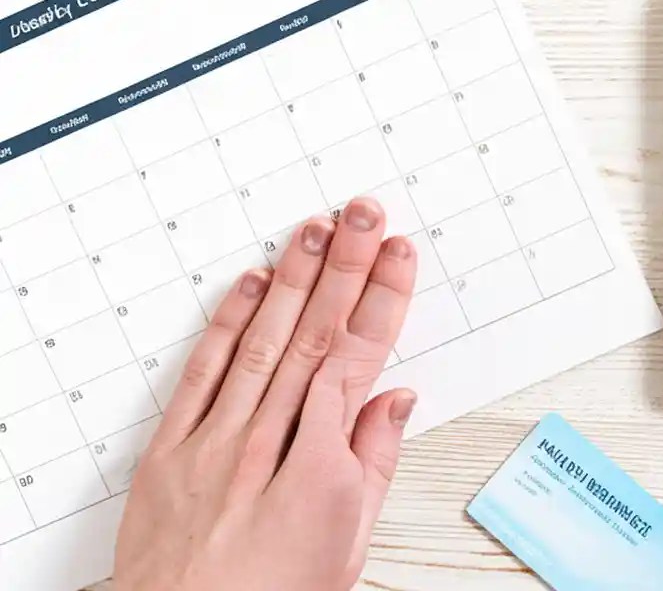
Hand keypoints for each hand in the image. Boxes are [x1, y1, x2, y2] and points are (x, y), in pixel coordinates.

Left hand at [113, 198, 418, 590]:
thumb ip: (373, 465)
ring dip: (293, 278)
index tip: (399, 254)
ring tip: (316, 228)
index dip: (383, 300)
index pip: (360, 360)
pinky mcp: (169, 452)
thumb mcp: (347, 545)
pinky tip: (251, 283)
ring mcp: (215, 444)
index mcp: (322, 471)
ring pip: (263, 343)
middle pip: (316, 337)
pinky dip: (227, 324)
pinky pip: (202, 375)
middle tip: (363, 211)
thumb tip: (394, 401)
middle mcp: (268, 447)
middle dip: (345, 266)